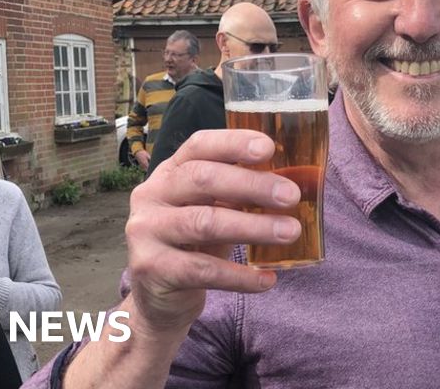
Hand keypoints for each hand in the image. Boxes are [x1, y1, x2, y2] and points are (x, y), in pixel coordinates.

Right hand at [123, 129, 300, 335]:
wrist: (158, 297)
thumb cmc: (194, 244)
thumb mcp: (211, 210)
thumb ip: (238, 194)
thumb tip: (293, 184)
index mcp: (170, 172)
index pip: (199, 145)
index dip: (233, 143)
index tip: (269, 148)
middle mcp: (152, 195)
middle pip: (202, 179)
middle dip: (252, 185)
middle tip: (291, 196)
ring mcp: (146, 231)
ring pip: (204, 223)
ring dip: (253, 227)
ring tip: (290, 233)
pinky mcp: (152, 268)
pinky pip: (203, 270)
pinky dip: (240, 276)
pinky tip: (268, 279)